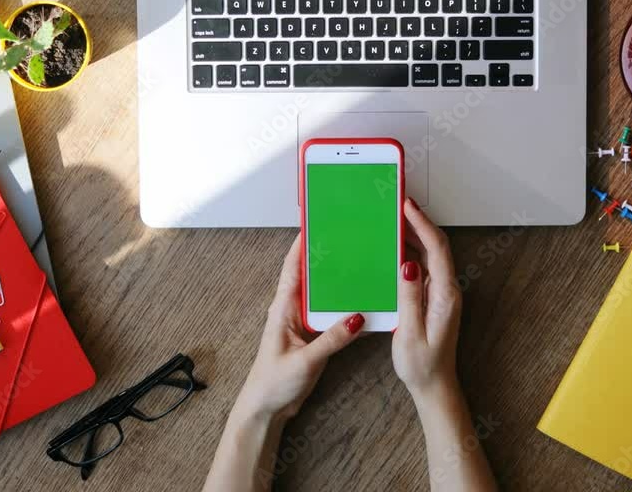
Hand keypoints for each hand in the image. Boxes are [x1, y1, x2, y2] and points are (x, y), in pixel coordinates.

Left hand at [235, 233, 365, 420]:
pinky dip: (346, 308)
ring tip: (362, 263)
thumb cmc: (274, 383)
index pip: (292, 267)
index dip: (302, 244)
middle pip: (312, 276)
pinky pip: (333, 316)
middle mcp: (293, 311)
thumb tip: (357, 317)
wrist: (267, 408)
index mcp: (283, 308)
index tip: (317, 222)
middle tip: (349, 238)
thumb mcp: (305, 360)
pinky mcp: (314, 337)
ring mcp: (304, 323)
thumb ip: (331, 340)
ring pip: (324, 295)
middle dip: (327, 256)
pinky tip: (364, 304)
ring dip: (339, 282)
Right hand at [393, 199, 462, 398]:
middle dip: (418, 221)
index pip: (437, 249)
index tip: (407, 205)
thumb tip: (408, 264)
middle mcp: (448, 290)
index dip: (422, 223)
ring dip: (414, 234)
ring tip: (394, 219)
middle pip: (436, 245)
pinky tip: (395, 248)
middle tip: (398, 203)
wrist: (434, 386)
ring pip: (431, 254)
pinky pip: (425, 266)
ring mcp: (442, 293)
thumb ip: (409, 297)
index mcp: (445, 295)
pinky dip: (411, 251)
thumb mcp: (410, 332)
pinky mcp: (434, 298)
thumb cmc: (422, 365)